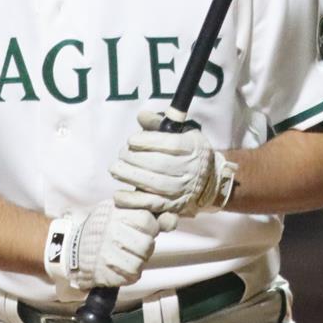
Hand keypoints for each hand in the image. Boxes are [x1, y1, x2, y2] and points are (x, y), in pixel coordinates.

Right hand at [43, 196, 178, 291]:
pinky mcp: (108, 274)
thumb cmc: (101, 228)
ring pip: (141, 261)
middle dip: (144, 245)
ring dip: (137, 260)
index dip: (148, 226)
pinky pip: (132, 275)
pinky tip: (119, 265)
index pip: (148, 222)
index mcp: (116, 215)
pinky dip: (129, 273)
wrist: (73, 250)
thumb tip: (172, 219)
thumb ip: (147, 213)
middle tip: (131, 243)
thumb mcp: (120, 211)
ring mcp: (110, 256)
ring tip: (124, 254)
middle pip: (147, 244)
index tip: (139, 228)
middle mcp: (113, 235)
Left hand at [110, 110, 237, 217]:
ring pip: (155, 184)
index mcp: (194, 147)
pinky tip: (118, 195)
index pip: (171, 145)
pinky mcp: (173, 206)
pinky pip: (151, 204)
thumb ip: (159, 123)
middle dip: (135, 159)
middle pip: (160, 165)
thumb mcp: (180, 132)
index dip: (148, 142)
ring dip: (131, 177)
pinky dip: (133, 201)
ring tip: (115, 169)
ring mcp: (183, 190)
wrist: (207, 182)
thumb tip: (141, 116)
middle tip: (121, 154)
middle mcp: (191, 169)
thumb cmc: (187, 151)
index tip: (131, 140)